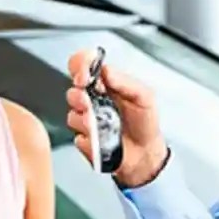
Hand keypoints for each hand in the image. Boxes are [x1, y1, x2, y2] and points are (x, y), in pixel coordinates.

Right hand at [66, 49, 168, 187]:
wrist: (145, 154)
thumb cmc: (145, 123)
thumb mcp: (144, 97)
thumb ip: (126, 82)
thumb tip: (107, 71)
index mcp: (105, 84)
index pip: (83, 65)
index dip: (79, 65)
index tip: (84, 75)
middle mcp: (92, 100)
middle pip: (72, 91)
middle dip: (80, 96)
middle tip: (90, 102)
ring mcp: (86, 120)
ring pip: (73, 116)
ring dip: (87, 120)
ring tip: (105, 125)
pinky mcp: (84, 139)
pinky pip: (79, 138)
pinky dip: (91, 139)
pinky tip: (105, 139)